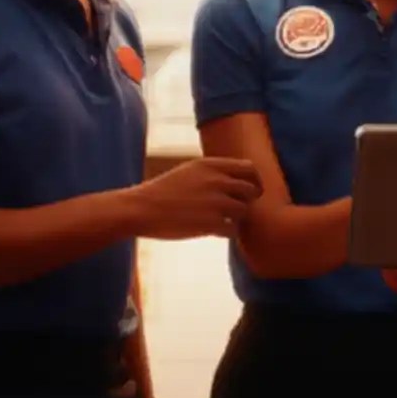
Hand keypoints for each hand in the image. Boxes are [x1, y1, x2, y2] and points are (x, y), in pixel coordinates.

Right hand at [130, 157, 261, 239]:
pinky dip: (228, 233)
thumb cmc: (164, 191)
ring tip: (222, 220)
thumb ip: (213, 172)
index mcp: (211, 165)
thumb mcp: (190, 171)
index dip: (254, 181)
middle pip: (252, 190)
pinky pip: (234, 229)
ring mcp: (215, 202)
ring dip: (237, 218)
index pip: (249, 168)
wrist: (142, 208)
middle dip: (248, 201)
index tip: (249, 191)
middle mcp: (217, 180)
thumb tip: (236, 178)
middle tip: (237, 209)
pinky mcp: (210, 223)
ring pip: (244, 211)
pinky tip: (215, 231)